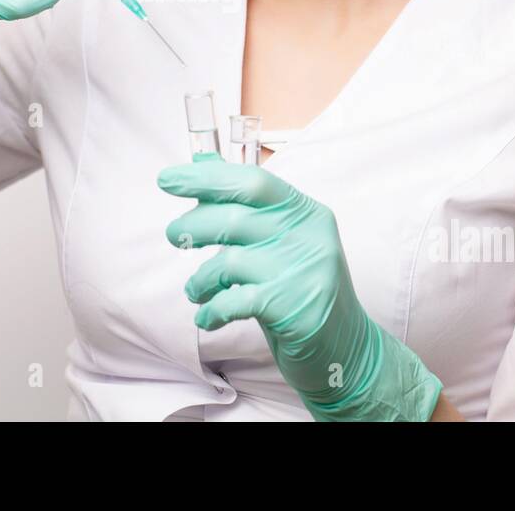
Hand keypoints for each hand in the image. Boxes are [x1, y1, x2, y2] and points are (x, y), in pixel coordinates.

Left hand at [158, 152, 443, 420]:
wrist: (346, 351)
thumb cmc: (300, 289)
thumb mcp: (278, 240)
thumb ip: (243, 205)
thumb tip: (202, 163)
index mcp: (305, 212)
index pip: (253, 182)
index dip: (207, 178)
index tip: (168, 178)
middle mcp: (308, 236)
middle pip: (235, 218)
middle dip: (194, 225)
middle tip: (175, 236)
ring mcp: (302, 272)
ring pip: (229, 262)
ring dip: (201, 278)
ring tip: (196, 290)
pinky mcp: (292, 309)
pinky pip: (234, 302)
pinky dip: (212, 310)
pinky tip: (206, 318)